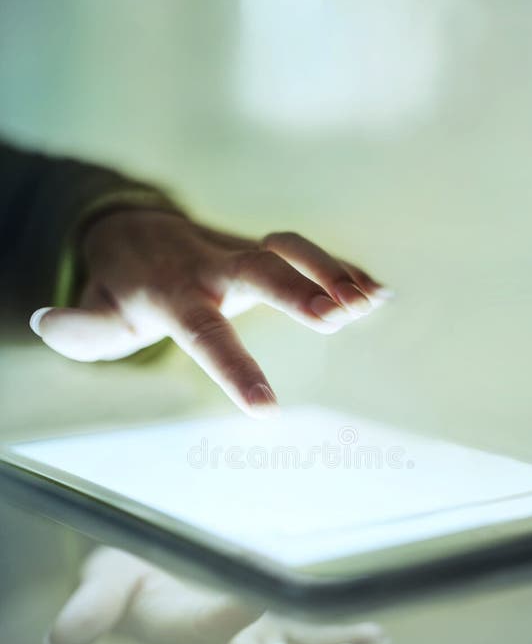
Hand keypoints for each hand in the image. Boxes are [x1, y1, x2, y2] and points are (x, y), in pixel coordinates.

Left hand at [30, 211, 392, 416]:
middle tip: (339, 317)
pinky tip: (377, 293)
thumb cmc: (124, 290)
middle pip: (256, 269)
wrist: (142, 233)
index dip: (235, 368)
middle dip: (297, 290)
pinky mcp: (262, 250)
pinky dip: (341, 268)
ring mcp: (239, 252)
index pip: (204, 334)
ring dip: (331, 271)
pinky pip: (305, 253)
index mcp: (172, 294)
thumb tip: (42, 321)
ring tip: (373, 302)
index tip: (268, 410)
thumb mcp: (97, 314)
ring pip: (287, 248)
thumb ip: (77, 328)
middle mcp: (210, 266)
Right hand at [45, 547, 389, 643]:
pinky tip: (374, 635)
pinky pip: (310, 634)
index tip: (262, 593)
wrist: (147, 578)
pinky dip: (343, 635)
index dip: (235, 615)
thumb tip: (61, 640)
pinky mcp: (271, 619)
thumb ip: (92, 605)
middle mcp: (222, 641)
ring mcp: (251, 632)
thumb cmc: (125, 575)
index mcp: (181, 628)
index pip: (209, 628)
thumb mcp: (106, 580)